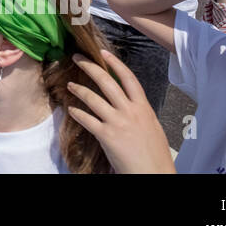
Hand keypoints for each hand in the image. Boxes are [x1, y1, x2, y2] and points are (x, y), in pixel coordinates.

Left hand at [65, 50, 174, 173]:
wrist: (154, 174)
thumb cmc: (155, 154)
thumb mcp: (152, 127)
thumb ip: (140, 113)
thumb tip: (130, 104)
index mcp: (144, 108)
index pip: (129, 78)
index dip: (115, 63)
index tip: (103, 52)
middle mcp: (130, 112)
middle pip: (107, 82)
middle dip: (90, 66)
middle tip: (77, 58)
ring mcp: (118, 123)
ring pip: (93, 98)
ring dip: (78, 89)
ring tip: (69, 85)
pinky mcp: (107, 136)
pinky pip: (87, 120)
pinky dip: (76, 113)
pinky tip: (70, 110)